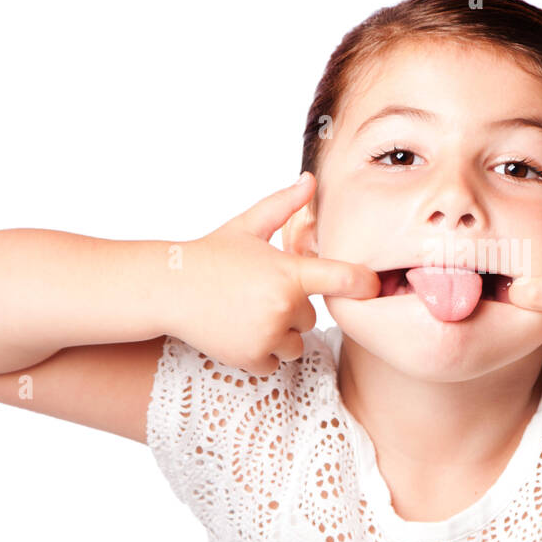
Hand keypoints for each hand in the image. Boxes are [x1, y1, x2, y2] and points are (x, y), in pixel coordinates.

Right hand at [170, 172, 379, 376]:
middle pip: (311, 317)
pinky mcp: (252, 358)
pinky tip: (239, 331)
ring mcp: (267, 335)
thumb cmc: (210, 255)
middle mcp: (282, 306)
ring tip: (248, 314)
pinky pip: (276, 362)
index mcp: (288, 272)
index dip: (364, 284)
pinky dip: (262, 353)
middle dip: (291, 310)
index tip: (374, 288)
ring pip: (296, 343)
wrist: (167, 288)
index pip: (342, 279)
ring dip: (280, 335)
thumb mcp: (248, 226)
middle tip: (258, 294)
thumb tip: (311, 179)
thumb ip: (283, 205)